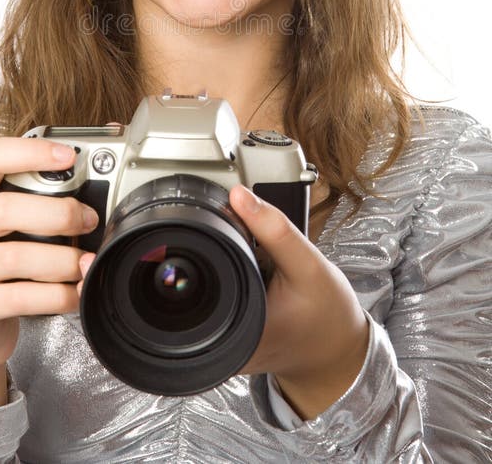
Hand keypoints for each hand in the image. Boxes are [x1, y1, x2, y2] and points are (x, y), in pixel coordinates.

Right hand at [0, 136, 98, 369]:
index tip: (68, 157)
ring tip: (86, 262)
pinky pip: (19, 298)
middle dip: (57, 213)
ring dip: (62, 260)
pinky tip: (76, 292)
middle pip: (3, 209)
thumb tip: (100, 168)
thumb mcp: (7, 224)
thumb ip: (39, 196)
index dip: (27, 152)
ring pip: (14, 257)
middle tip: (89, 220)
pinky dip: (57, 295)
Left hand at [228, 185, 368, 419]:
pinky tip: (263, 284)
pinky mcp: (234, 340)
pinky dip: (240, 283)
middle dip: (230, 255)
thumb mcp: (309, 265)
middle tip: (266, 259)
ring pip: (215, 288)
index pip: (206, 270)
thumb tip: (239, 196)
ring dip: (234, 269)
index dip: (221, 239)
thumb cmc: (330, 315)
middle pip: (207, 278)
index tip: (244, 230)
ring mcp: (228, 347)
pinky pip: (225, 299)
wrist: (340, 349)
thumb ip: (275, 229)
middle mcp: (227, 344)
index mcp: (241, 330)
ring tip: (266, 273)